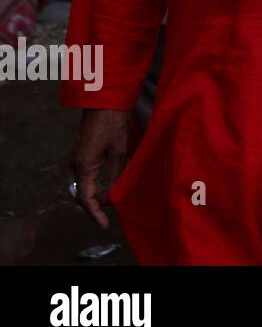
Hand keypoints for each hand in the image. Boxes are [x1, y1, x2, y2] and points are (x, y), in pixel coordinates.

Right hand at [72, 109, 131, 229]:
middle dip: (95, 207)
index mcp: (84, 166)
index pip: (86, 198)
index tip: (104, 225)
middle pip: (83, 194)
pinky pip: (87, 176)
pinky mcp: (83, 154)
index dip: (95, 213)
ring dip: (96, 197)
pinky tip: (107, 190)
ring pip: (85, 185)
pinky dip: (96, 186)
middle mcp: (77, 165)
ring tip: (111, 207)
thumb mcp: (120, 151)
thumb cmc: (114, 124)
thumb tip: (113, 196)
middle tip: (108, 218)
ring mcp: (78, 159)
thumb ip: (116, 174)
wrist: (106, 102)